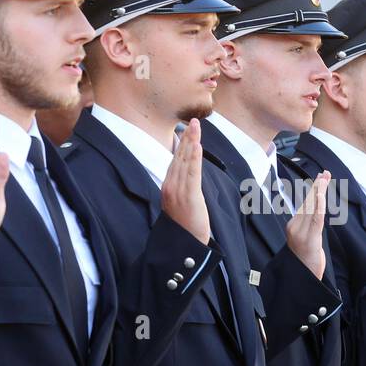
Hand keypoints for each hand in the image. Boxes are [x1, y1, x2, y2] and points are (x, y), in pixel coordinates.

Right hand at [161, 119, 210, 244]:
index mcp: (168, 186)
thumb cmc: (184, 226)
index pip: (175, 161)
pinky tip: (197, 146)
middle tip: (194, 121)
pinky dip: (194, 158)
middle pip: (178, 157)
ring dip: (191, 142)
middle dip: (187, 138)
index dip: (182, 145)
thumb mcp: (180, 204)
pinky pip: (192, 173)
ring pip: (185, 161)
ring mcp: (178, 190)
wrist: (184, 244)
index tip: (188, 131)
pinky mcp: (189, 196)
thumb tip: (188, 177)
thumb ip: (182, 188)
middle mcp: (170, 186)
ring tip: (196, 127)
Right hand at [285, 171, 329, 278]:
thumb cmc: (305, 261)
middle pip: (307, 202)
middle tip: (325, 173)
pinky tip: (322, 195)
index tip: (321, 178)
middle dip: (317, 186)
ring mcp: (300, 233)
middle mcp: (294, 227)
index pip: (305, 203)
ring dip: (319, 191)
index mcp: (293, 226)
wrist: (301, 278)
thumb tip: (315, 211)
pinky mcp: (309, 239)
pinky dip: (319, 205)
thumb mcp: (306, 240)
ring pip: (311, 207)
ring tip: (325, 178)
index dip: (314, 190)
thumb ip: (309, 225)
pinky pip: (315, 219)